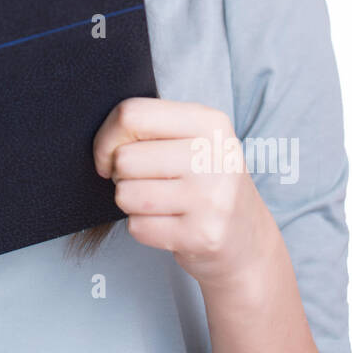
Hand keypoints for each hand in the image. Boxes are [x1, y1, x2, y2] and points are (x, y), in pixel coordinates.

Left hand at [93, 98, 278, 290]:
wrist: (248, 238)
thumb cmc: (205, 182)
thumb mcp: (193, 140)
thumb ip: (151, 128)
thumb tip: (103, 143)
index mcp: (209, 122)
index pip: (132, 114)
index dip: (106, 137)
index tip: (109, 155)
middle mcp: (214, 156)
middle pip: (124, 159)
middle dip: (121, 175)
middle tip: (147, 182)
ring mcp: (211, 198)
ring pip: (126, 194)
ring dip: (132, 203)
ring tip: (160, 203)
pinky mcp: (203, 235)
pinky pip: (138, 227)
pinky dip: (143, 228)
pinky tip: (169, 224)